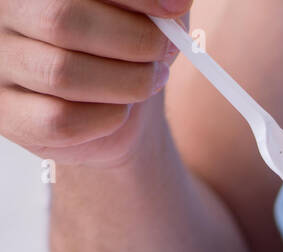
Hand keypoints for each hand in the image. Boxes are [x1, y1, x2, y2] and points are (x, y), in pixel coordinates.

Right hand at [0, 0, 190, 165]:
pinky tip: (120, 110)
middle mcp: (3, 13)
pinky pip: (59, 121)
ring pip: (62, 74)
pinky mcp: (7, 114)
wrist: (115, 100)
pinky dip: (107, 119)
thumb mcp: (143, 8)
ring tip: (149, 80)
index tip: (176, 7)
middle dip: (133, 40)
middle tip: (164, 50)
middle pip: (62, 20)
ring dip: (127, 83)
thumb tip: (173, 0)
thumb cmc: (126, 41)